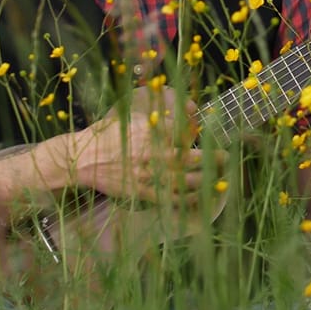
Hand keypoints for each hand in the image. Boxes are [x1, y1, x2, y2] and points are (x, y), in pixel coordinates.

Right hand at [77, 87, 220, 204]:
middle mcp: (152, 154)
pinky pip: (168, 198)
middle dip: (211, 160)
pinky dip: (185, 200)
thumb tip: (185, 109)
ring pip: (182, 181)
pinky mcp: (141, 191)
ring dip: (204, 182)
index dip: (203, 137)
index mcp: (152, 133)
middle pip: (189, 158)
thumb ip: (159, 117)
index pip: (184, 133)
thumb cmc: (109, 134)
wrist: (84, 157)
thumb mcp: (133, 118)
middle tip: (226, 160)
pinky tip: (199, 199)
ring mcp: (147, 174)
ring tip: (221, 182)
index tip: (216, 139)